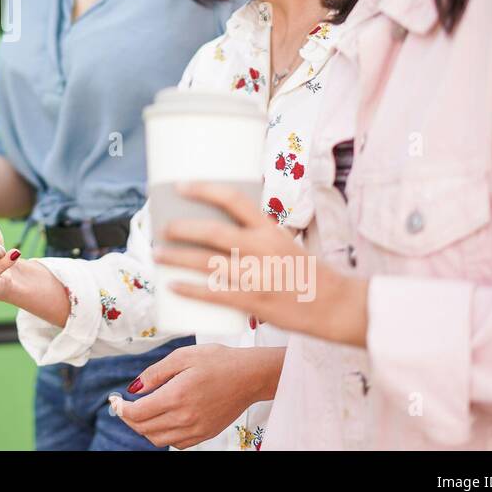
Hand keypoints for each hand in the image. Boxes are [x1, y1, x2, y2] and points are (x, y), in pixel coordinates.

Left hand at [111, 344, 281, 448]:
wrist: (250, 376)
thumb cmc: (218, 361)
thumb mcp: (182, 356)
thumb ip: (154, 373)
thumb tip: (133, 388)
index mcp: (177, 396)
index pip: (137, 413)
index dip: (121, 409)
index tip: (115, 401)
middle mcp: (185, 417)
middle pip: (144, 429)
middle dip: (129, 419)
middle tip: (124, 406)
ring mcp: (196, 429)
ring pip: (158, 439)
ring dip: (144, 429)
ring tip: (141, 413)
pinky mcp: (205, 434)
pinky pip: (176, 443)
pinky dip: (164, 435)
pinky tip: (164, 420)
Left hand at [152, 182, 368, 345]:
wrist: (334, 305)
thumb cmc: (307, 272)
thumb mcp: (285, 242)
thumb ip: (256, 235)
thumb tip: (221, 228)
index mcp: (270, 229)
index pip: (233, 200)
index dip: (204, 190)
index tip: (181, 186)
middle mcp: (262, 249)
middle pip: (212, 232)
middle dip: (181, 229)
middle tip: (162, 227)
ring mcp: (256, 276)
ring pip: (206, 263)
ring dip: (176, 258)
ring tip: (156, 254)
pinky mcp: (253, 302)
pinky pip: (213, 294)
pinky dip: (190, 289)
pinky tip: (172, 285)